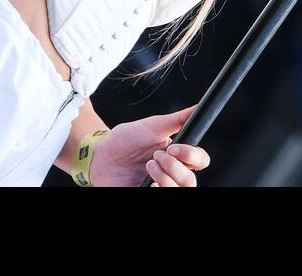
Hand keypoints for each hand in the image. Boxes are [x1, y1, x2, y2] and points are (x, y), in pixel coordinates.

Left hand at [86, 104, 211, 186]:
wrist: (101, 156)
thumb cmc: (126, 140)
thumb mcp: (154, 126)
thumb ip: (179, 118)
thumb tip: (198, 106)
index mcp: (178, 156)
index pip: (200, 160)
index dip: (191, 155)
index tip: (173, 147)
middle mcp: (172, 173)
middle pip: (190, 181)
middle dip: (173, 167)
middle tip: (155, 157)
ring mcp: (160, 186)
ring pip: (179, 190)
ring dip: (164, 178)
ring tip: (148, 166)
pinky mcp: (147, 193)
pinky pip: (162, 196)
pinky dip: (156, 188)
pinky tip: (146, 181)